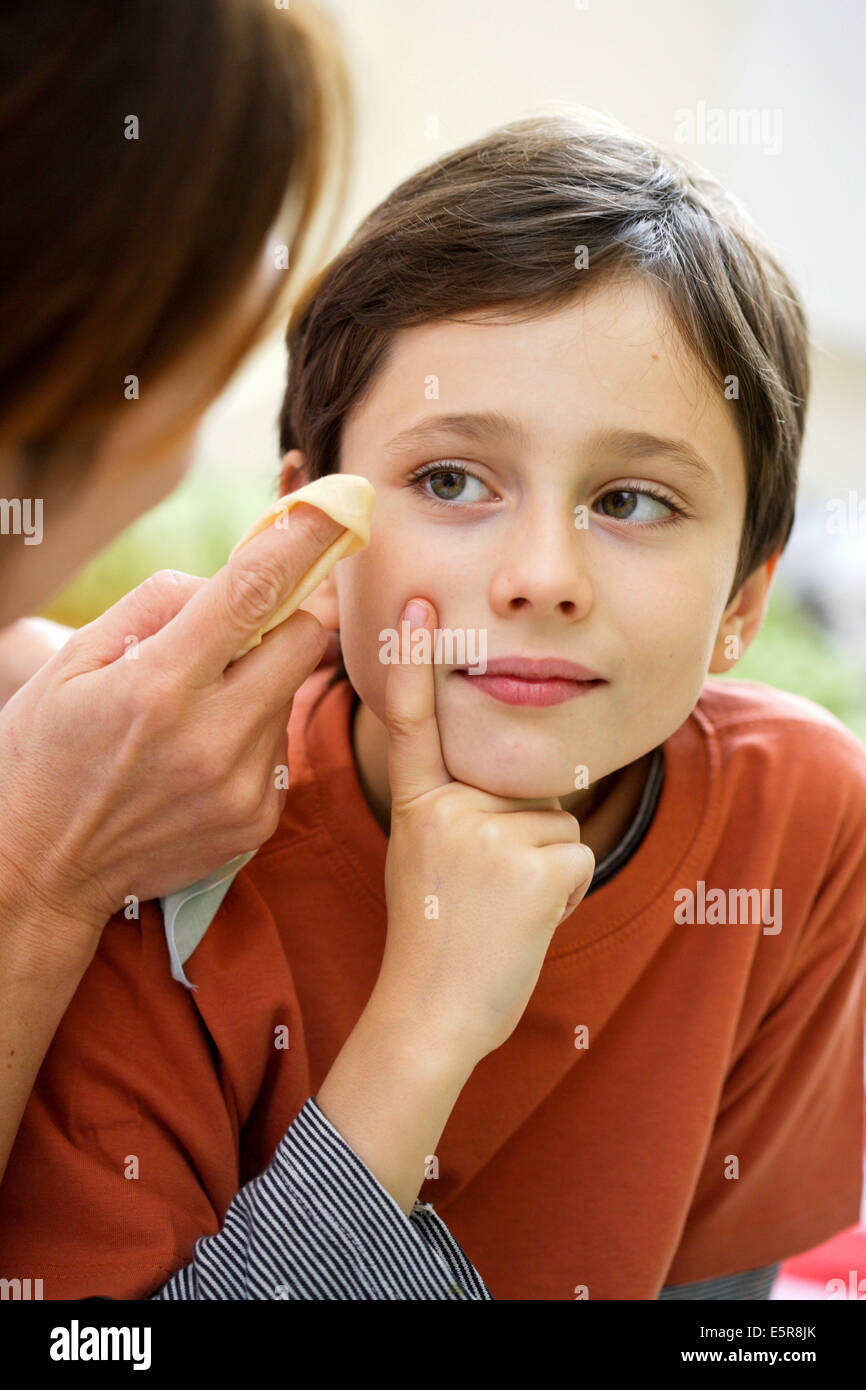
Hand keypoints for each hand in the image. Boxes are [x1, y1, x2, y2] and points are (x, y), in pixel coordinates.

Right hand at [0, 502, 343, 951]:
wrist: (42, 871)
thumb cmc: (47, 753)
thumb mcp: (73, 663)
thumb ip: (155, 606)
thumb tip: (225, 579)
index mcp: (159, 686)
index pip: (252, 594)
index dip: (302, 541)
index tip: (336, 503)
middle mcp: (212, 737)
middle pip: (303, 640)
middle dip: (292, 611)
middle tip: (258, 612)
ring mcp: (242, 786)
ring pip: (289, 694)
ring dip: (260, 680)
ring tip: (193, 709)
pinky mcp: (258, 821)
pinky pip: (281, 748)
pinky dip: (253, 734)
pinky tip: (199, 755)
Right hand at [373, 598, 594, 1066]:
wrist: (429, 1014)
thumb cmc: (436, 936)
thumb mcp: (427, 856)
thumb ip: (461, 809)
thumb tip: (528, 790)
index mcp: (416, 802)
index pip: (411, 721)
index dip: (411, 660)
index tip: (415, 603)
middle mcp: (446, 807)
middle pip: (523, 785)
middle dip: (524, 833)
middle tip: (481, 893)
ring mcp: (489, 834)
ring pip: (556, 822)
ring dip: (544, 869)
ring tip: (498, 909)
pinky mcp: (534, 865)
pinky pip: (576, 854)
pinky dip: (563, 892)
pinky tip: (523, 921)